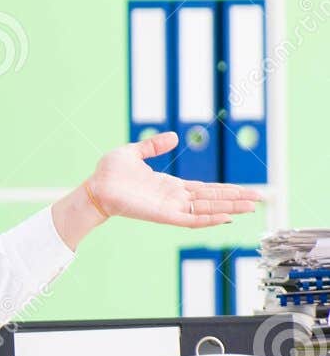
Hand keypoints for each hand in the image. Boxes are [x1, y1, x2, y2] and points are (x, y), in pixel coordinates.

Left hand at [82, 133, 261, 229]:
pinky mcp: (162, 215)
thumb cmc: (109, 173)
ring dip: (228, 208)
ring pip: (206, 209)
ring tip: (251, 207)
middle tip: (261, 199)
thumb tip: (173, 136)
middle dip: (236, 199)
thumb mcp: (135, 152)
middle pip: (212, 199)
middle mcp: (174, 198)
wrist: (94, 187)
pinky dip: (207, 218)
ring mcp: (169, 208)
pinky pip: (189, 219)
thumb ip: (154, 146)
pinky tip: (225, 218)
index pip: (205, 189)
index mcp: (170, 186)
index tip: (246, 190)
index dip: (226, 190)